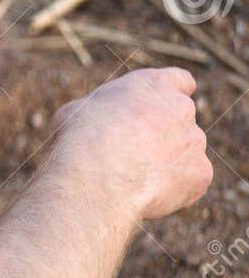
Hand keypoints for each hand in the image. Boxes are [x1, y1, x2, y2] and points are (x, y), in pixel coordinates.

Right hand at [46, 67, 212, 222]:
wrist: (96, 178)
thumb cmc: (79, 140)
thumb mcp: (76, 111)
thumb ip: (102, 112)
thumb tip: (97, 127)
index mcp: (152, 84)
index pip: (179, 81)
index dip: (169, 98)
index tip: (158, 112)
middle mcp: (181, 108)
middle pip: (179, 122)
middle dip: (162, 136)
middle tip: (131, 156)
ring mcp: (194, 141)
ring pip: (183, 154)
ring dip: (165, 165)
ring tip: (130, 181)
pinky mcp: (201, 173)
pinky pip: (189, 183)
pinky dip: (173, 191)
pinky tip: (144, 195)